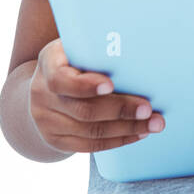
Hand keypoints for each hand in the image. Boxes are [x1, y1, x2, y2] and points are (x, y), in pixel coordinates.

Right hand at [28, 38, 164, 153]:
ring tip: (153, 123)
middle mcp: (41, 93)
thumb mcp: (78, 47)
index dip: (85, 85)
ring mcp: (45, 120)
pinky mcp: (55, 140)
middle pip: (83, 109)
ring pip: (90, 131)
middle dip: (120, 110)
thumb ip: (98, 48)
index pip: (60, 78)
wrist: (47, 88)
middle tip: (148, 109)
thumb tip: (138, 47)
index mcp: (48, 63)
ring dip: (127, 128)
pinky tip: (138, 133)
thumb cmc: (75, 60)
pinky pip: (89, 146)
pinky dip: (118, 140)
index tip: (111, 85)